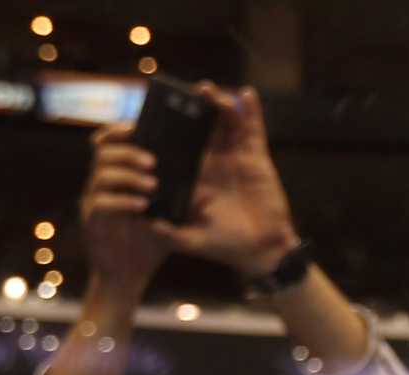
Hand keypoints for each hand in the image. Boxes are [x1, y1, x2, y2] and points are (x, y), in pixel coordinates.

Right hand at [78, 120, 167, 291]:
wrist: (128, 277)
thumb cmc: (147, 243)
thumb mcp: (169, 220)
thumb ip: (184, 205)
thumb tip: (209, 194)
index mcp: (116, 176)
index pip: (108, 143)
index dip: (119, 131)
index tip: (138, 127)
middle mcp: (101, 184)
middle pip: (103, 153)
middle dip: (128, 152)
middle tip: (153, 162)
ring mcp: (93, 201)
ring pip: (102, 175)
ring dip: (129, 176)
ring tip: (153, 185)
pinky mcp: (92, 221)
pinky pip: (102, 203)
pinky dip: (123, 201)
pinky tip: (143, 205)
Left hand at [171, 86, 300, 279]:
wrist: (261, 251)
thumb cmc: (226, 246)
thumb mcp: (193, 240)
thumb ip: (171, 233)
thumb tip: (147, 223)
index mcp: (195, 175)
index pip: (178, 147)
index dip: (169, 130)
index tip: (156, 114)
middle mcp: (213, 162)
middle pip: (200, 128)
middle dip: (191, 109)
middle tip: (181, 92)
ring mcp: (235, 157)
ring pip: (224, 123)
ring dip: (217, 104)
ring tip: (206, 89)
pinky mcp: (256, 158)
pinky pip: (253, 130)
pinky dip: (251, 111)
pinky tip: (247, 94)